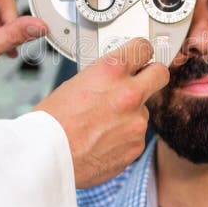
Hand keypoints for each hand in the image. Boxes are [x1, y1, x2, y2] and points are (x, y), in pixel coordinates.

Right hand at [35, 38, 169, 188]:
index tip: (141, 56)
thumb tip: (116, 78)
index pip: (143, 48)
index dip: (141, 53)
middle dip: (153, 76)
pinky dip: (124, 137)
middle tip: (144, 80)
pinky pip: (136, 135)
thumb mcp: (76, 83)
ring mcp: (136, 122)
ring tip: (101, 124)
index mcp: (111, 72)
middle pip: (160, 74)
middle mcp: (129, 94)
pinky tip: (102, 140)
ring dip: (130, 114)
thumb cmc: (52, 122)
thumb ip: (104, 78)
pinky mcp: (136, 146)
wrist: (47, 158)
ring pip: (143, 110)